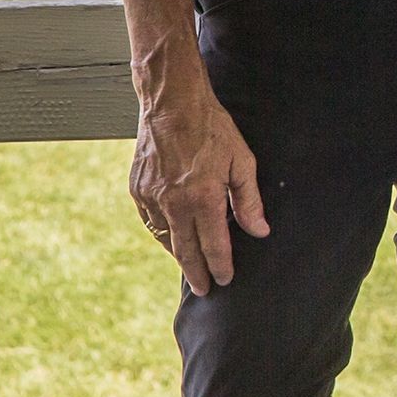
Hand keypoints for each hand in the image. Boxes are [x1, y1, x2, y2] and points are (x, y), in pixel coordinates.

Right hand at [129, 84, 268, 292]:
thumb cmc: (212, 129)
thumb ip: (249, 200)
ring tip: (191, 267)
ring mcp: (152, 198)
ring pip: (165, 238)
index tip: (225, 280)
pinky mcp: (138, 190)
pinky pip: (150, 222)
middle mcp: (174, 204)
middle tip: (205, 290)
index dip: (221, 265)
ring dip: (179, 255)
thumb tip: (259, 230)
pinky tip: (171, 238)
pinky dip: (162, 234)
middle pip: (186, 250)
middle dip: (197, 273)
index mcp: (203, 198)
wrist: (172, 105)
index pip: (214, 245)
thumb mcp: (242, 161)